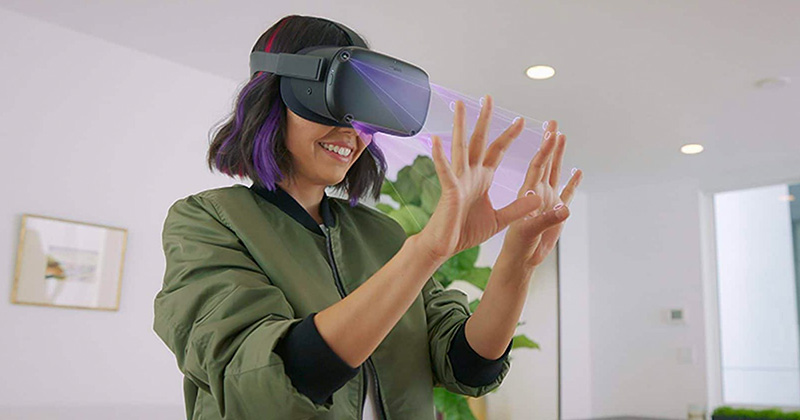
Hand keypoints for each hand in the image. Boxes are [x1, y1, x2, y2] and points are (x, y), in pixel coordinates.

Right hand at [415, 95, 544, 260]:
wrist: (445, 246)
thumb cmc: (465, 231)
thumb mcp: (500, 220)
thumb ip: (518, 208)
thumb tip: (536, 196)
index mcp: (481, 179)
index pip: (497, 151)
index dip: (508, 136)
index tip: (521, 120)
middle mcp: (469, 174)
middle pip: (479, 141)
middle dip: (484, 119)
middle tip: (488, 97)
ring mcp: (458, 180)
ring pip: (460, 148)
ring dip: (460, 126)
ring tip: (460, 106)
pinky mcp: (449, 191)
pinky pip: (444, 171)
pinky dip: (439, 156)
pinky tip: (436, 140)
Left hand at [500, 120, 582, 268]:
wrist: (519, 260)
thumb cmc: (517, 246)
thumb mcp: (529, 232)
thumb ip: (546, 220)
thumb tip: (564, 207)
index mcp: (527, 193)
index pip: (537, 166)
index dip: (544, 149)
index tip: (550, 132)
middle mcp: (537, 193)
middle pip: (544, 162)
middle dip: (549, 143)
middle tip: (553, 122)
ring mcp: (547, 201)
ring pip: (554, 172)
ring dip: (558, 155)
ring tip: (562, 136)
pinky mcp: (555, 212)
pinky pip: (565, 193)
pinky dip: (572, 182)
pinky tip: (577, 170)